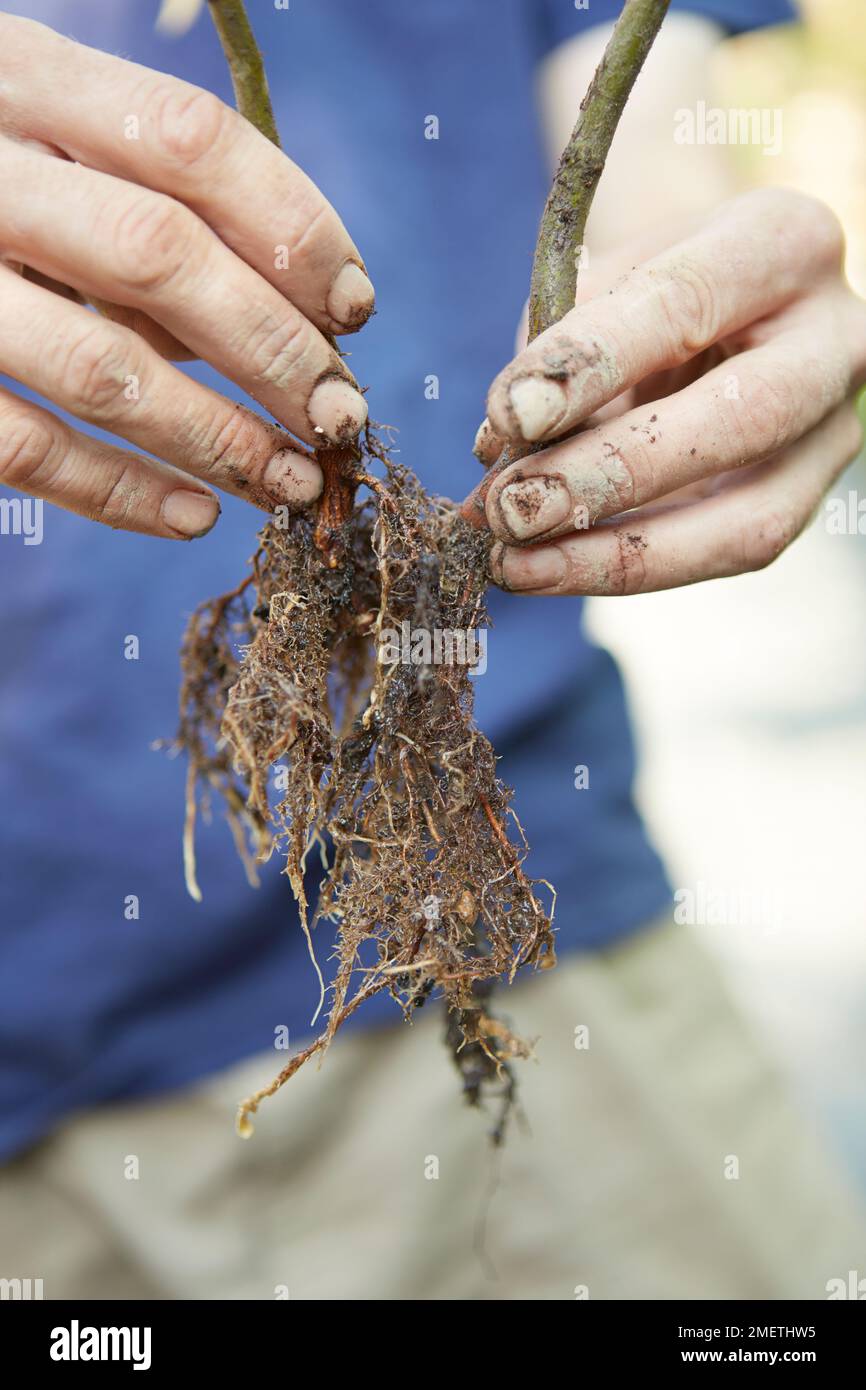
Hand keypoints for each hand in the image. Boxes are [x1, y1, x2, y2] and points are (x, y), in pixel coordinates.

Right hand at [0, 15, 372, 537]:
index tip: (355, 307)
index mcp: (18, 75)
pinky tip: (195, 517)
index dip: (291, 227)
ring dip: (219, 439)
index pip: (189, 138)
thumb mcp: (47, 146)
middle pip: (161, 255)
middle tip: (338, 417)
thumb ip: (148, 205)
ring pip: (103, 368)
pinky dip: (123, 494)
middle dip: (275, 349)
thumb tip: (293, 322)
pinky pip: (28, 450)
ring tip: (291, 482)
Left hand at [469, 189, 865, 594]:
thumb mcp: (594, 288)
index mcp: (779, 242)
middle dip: (612, 474)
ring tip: (513, 564)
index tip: (508, 414)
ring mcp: (832, 428)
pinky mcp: (807, 497)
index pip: (682, 301)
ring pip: (749, 521)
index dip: (590, 365)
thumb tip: (497, 465)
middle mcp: (832, 336)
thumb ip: (554, 363)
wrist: (715, 306)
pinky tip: (544, 569)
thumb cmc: (643, 291)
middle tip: (510, 510)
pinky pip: (726, 554)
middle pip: (740, 418)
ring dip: (618, 557)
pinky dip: (626, 570)